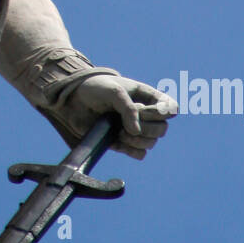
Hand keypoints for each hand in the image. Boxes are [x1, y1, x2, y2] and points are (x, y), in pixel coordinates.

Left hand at [58, 73, 177, 159]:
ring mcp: (133, 129)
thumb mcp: (113, 91)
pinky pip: (139, 154)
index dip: (163, 112)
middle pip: (162, 129)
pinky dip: (132, 150)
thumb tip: (136, 131)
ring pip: (151, 143)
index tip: (145, 109)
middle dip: (147, 128)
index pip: (170, 107)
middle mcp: (144, 114)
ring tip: (119, 131)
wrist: (73, 100)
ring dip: (138, 140)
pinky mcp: (123, 143)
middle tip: (127, 121)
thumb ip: (128, 108)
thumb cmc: (95, 88)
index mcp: (146, 96)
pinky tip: (119, 140)